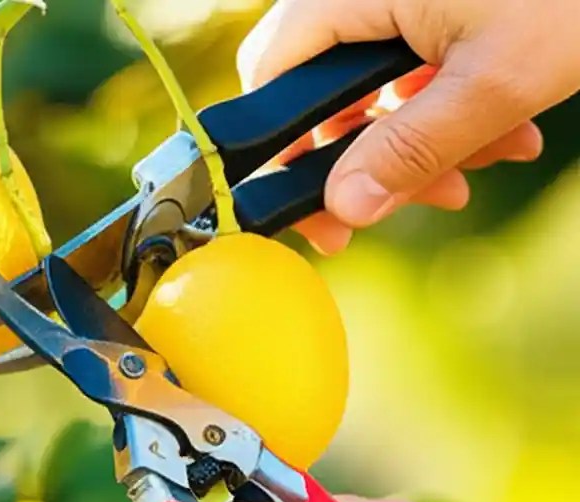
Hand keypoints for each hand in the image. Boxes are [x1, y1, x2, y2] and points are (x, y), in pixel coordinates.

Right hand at [238, 0, 579, 253]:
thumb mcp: (495, 83)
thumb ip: (412, 149)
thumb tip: (346, 209)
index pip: (271, 76)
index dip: (287, 149)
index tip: (320, 208)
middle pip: (319, 89)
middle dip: (369, 155)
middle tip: (407, 202)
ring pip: (370, 85)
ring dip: (420, 140)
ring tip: (486, 163)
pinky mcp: (427, 4)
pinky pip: (409, 65)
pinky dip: (445, 106)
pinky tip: (503, 132)